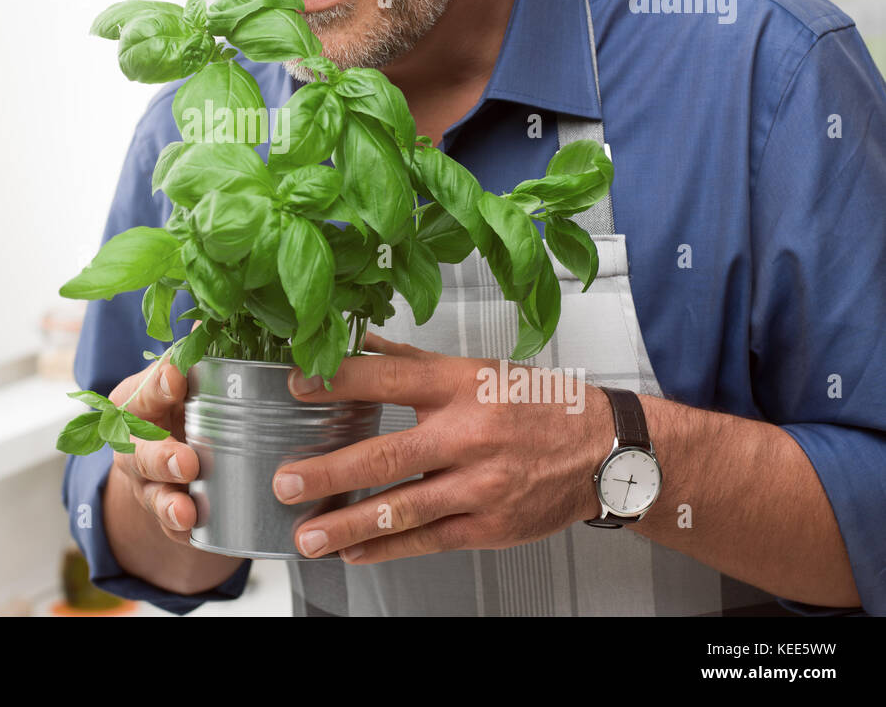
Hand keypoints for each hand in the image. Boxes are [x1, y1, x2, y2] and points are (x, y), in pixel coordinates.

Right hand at [105, 351, 200, 545]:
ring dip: (168, 504)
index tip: (175, 376)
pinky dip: (184, 533)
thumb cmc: (178, 404)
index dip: (158, 384)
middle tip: (186, 461)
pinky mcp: (166, 514)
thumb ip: (195, 351)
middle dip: (160, 458)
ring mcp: (147, 483)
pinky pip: (172, 528)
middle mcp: (134, 443)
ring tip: (186, 512)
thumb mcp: (180, 378)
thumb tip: (214, 310)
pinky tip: (198, 535)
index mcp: (137, 402)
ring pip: (153, 494)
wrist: (165, 454)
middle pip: (139, 452)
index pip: (143, 390)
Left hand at [271, 332, 608, 562]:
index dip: (338, 381)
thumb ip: (411, 360)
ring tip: (308, 535)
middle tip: (286, 481)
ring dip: (348, 525)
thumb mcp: (476, 369)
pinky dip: (387, 548)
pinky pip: (429, 540)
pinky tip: (354, 551)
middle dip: (329, 471)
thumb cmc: (537, 405)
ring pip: (404, 509)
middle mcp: (469, 435)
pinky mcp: (490, 526)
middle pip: (388, 454)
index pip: (389, 377)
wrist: (605, 452)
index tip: (296, 385)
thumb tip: (356, 340)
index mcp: (462, 385)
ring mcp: (480, 486)